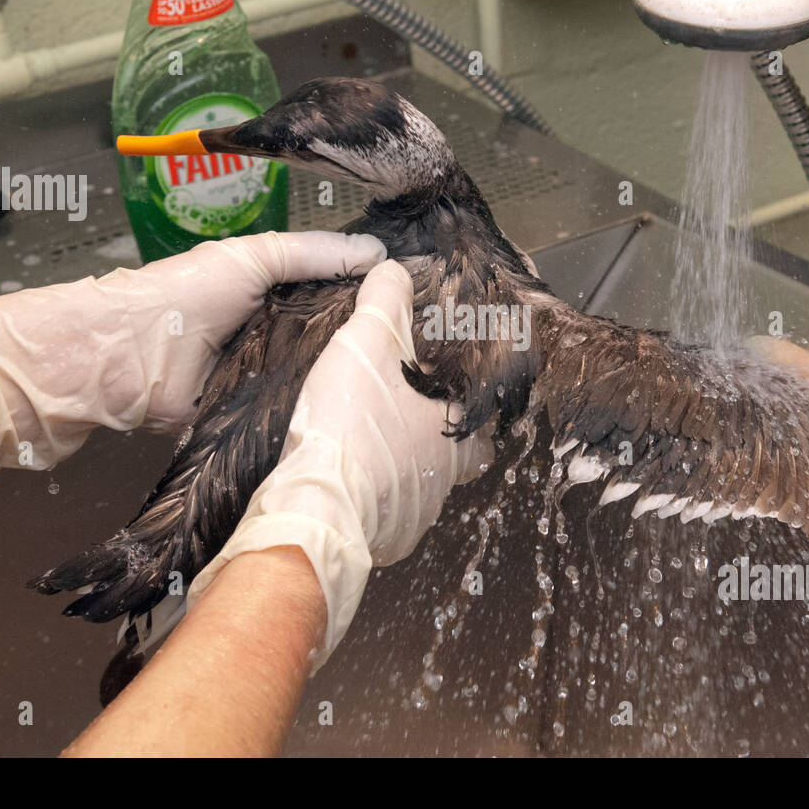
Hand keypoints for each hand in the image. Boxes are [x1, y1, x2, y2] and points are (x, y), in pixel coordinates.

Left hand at [0, 231, 385, 483]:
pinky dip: (318, 412)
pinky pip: (295, 413)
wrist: (129, 355)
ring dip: (348, 380)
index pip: (336, 294)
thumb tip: (379, 252)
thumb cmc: (187, 293)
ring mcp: (269, 378)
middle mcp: (278, 336)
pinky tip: (360, 414)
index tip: (422, 302)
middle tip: (425, 351)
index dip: (371, 297)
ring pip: (320, 378)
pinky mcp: (256, 417)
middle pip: (334, 339)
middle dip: (368, 343)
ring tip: (404, 384)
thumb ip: (315, 253)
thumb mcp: (256, 258)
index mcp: (277, 294)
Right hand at [187, 260, 493, 664]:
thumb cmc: (353, 418)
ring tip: (372, 453)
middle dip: (445, 446)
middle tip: (411, 428)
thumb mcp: (366, 340)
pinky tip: (354, 485)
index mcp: (456, 427)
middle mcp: (449, 474)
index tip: (452, 398)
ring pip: (428, 490)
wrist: (320, 499)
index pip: (488, 422)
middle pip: (465, 461)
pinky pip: (393, 519)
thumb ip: (384, 301)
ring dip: (406, 473)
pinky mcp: (392, 538)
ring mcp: (422, 511)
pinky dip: (379, 503)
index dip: (472, 408)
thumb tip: (394, 270)